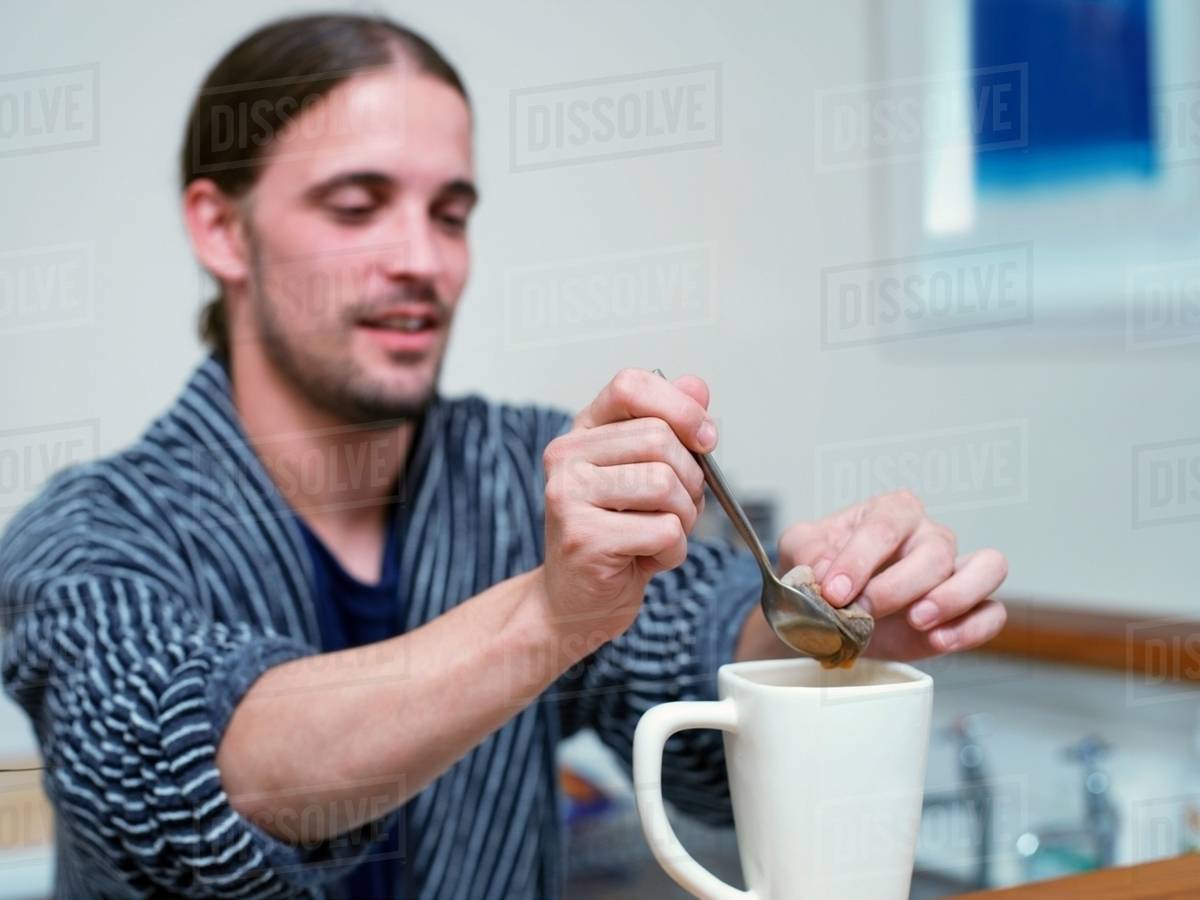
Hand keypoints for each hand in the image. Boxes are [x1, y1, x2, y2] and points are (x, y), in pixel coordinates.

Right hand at [540, 368, 714, 652]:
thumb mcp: (645, 474)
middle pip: (659, 439)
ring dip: (683, 518)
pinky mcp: (583, 538)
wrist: (574, 602)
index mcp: (582, 431)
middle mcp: (566, 456)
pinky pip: (664, 531)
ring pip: (665, 484)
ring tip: (660, 535)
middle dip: (690, 480)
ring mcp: (568, 496)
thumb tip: (697, 387)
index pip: (631, 385)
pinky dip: (673, 551)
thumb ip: (670, 428)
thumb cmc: (614, 536)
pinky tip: (647, 560)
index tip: (705, 439)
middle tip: (677, 509)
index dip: (679, 407)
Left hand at [777, 490, 1006, 660]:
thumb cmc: (820, 572)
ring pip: (987, 567)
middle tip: (864, 611)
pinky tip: (938, 640)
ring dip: (954, 596)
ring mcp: (955, 571)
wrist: (828, 615)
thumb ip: (806, 552)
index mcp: (890, 512)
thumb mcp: (798, 551)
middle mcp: (929, 535)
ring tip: (917, 619)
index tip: (834, 591)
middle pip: (935, 551)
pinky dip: (971, 628)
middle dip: (896, 587)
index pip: (885, 526)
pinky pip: (993, 613)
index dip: (859, 560)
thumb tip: (824, 571)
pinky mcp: (968, 610)